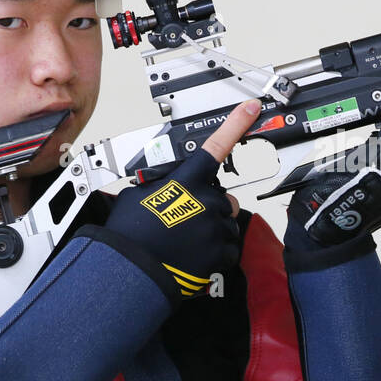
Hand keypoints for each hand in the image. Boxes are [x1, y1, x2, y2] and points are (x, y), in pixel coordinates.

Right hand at [106, 99, 258, 301]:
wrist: (131, 271)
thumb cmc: (129, 235)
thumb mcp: (137, 195)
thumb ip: (159, 185)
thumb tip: (163, 188)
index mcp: (186, 181)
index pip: (215, 146)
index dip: (235, 125)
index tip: (251, 109)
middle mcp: (206, 200)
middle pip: (222, 196)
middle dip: (208, 206)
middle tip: (184, 222)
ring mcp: (216, 226)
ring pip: (225, 222)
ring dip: (211, 230)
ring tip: (185, 242)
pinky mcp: (222, 251)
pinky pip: (228, 247)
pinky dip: (216, 252)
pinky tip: (194, 255)